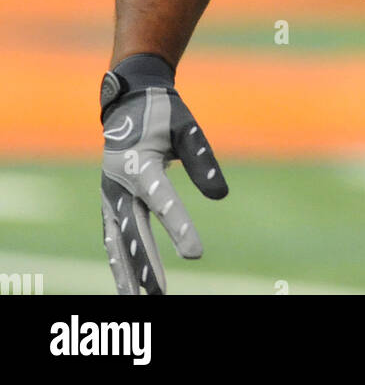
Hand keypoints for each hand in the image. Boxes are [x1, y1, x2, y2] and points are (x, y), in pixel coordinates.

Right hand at [100, 53, 226, 294]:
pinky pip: (112, 234)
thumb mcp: (186, 128)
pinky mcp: (110, 199)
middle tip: (161, 292)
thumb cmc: (163, 114)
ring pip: (116, 238)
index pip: (161, 200)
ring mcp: (110, 193)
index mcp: (140, 162)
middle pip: (133, 229)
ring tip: (136, 300)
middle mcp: (120, 182)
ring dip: (126, 270)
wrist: (128, 99)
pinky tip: (128, 284)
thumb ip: (202, 160)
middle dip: (146, 262)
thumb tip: (220, 195)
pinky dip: (118, 259)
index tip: (194, 254)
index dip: (178, 227)